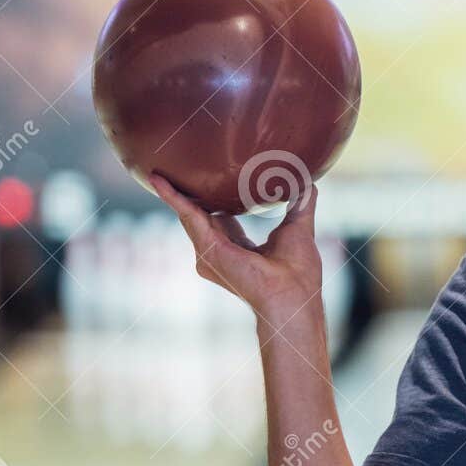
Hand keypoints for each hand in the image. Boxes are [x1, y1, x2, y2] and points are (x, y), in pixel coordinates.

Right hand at [150, 172, 322, 326]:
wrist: (291, 293)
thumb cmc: (297, 270)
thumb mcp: (299, 227)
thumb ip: (301, 203)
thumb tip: (308, 181)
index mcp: (238, 250)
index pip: (221, 222)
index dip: (213, 204)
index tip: (205, 184)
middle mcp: (220, 253)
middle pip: (200, 218)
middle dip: (186, 197)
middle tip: (169, 173)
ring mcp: (210, 254)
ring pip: (188, 215)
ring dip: (173, 194)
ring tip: (157, 174)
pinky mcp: (207, 249)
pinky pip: (187, 216)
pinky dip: (173, 198)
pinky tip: (159, 181)